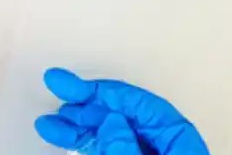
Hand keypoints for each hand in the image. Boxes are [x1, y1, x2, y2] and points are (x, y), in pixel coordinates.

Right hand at [34, 68, 208, 154]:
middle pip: (124, 118)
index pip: (141, 105)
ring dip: (80, 129)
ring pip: (113, 138)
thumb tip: (110, 122)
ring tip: (50, 123)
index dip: (103, 91)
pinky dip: (88, 145)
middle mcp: (166, 149)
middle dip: (87, 107)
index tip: (71, 84)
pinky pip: (111, 153)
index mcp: (181, 143)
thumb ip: (126, 148)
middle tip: (56, 91)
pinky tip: (67, 139)